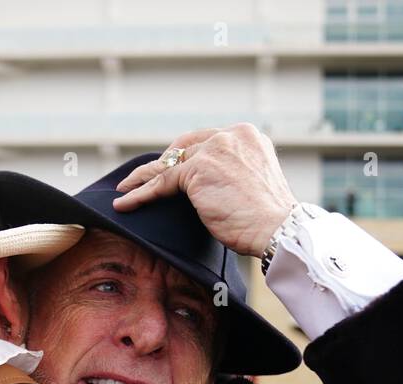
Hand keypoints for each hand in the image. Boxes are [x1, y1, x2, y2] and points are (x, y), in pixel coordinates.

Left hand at [112, 123, 297, 256]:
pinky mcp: (197, 171)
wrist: (277, 229)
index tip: (174, 168)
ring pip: (169, 164)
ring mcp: (213, 150)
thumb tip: (208, 183)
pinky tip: (126, 203)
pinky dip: (141, 193)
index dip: (187, 154)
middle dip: (163, 162)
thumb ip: (231, 172)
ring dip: (144, 177)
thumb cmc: (269, 217)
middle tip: (147, 178)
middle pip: (184, 146)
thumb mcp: (253, 181)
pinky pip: (161, 183)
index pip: (207, 140)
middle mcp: (230, 135)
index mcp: (247, 135)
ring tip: (125, 188)